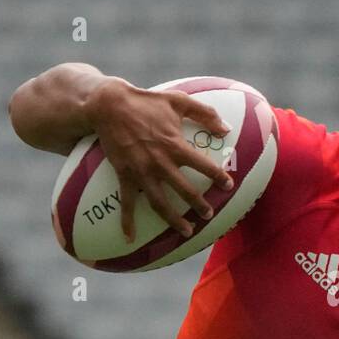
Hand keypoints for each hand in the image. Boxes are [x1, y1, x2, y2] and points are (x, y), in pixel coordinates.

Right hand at [85, 79, 235, 241]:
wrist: (109, 105)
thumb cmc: (146, 101)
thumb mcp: (179, 100)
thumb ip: (205, 113)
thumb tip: (226, 129)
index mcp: (175, 146)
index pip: (204, 166)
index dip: (218, 177)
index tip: (228, 185)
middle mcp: (160, 163)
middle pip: (185, 191)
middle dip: (199, 206)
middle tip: (208, 215)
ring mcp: (141, 172)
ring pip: (160, 203)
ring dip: (174, 220)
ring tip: (186, 232)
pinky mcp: (124, 175)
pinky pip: (126, 203)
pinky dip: (127, 221)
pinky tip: (130, 238)